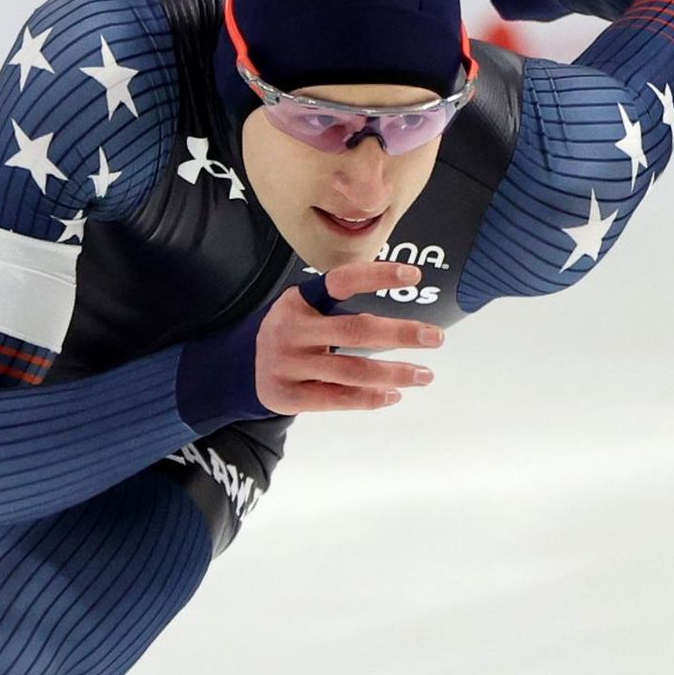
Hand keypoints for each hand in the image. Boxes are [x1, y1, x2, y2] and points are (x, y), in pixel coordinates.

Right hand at [254, 261, 443, 413]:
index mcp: (298, 300)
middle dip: (402, 333)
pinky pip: (338, 399)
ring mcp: (287, 364)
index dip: (377, 276)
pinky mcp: (287, 396)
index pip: (341, 281)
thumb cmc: (291, 337)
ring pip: (353, 371)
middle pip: (357, 330)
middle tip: (436, 337)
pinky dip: (370, 398)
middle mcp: (291, 329)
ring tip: (424, 374)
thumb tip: (402, 317)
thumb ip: (339, 308)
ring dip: (396, 373)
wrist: (238, 370)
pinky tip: (393, 394)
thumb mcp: (304, 312)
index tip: (414, 276)